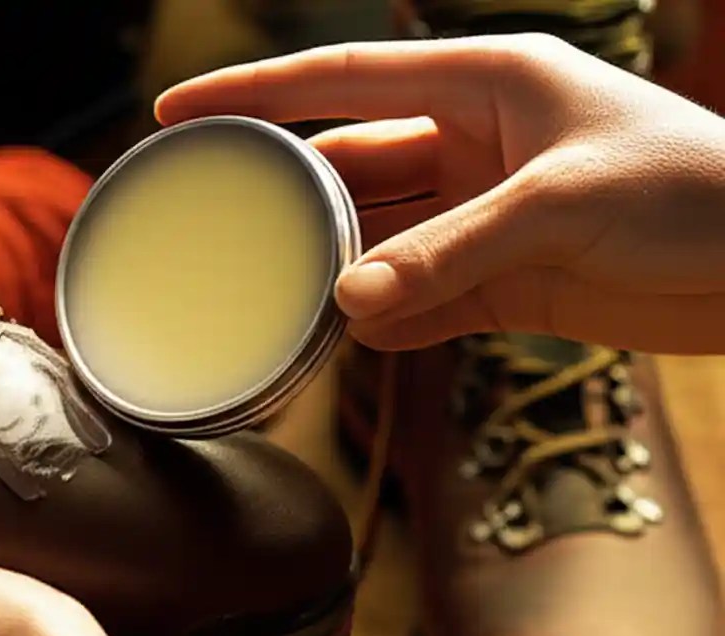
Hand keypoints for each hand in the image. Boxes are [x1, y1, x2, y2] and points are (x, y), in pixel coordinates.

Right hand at [156, 34, 724, 353]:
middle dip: (292, 204)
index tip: (177, 109)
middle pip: (350, 168)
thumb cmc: (697, 190)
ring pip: (378, 240)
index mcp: (481, 83)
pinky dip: (388, 319)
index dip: (253, 92)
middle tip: (221, 237)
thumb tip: (349, 304)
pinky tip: (354, 338)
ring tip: (280, 304)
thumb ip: (450, 252)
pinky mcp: (503, 277)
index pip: (341, 81)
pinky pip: (419, 296)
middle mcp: (472, 142)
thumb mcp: (561, 204)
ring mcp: (483, 214)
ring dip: (336, 273)